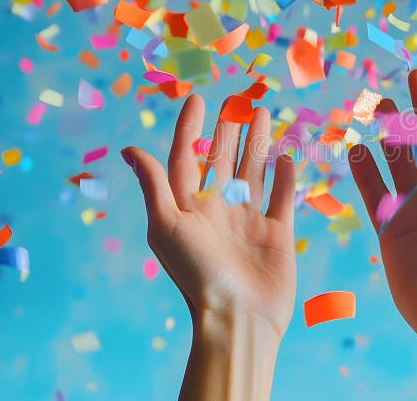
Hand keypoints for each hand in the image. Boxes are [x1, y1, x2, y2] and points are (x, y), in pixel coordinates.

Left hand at [121, 94, 295, 339]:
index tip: (197, 98)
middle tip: (238, 100)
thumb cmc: (197, 272)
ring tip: (263, 114)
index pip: (187, 157)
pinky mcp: (277, 234)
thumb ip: (154, 184)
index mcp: (189, 207)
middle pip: (223, 160)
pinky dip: (286, 176)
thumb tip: (129, 148)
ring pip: (254, 172)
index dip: (190, 128)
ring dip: (258, 143)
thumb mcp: (167, 225)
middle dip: (229, 130)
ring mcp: (249, 220)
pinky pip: (282, 198)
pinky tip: (287, 154)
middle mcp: (219, 209)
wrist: (238, 316)